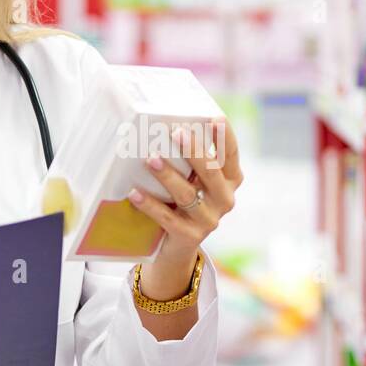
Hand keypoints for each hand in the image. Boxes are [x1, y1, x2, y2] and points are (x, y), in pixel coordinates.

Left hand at [127, 117, 242, 300]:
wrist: (177, 247)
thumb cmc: (184, 202)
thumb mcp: (195, 182)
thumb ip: (191, 161)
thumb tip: (166, 128)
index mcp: (230, 181)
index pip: (230, 156)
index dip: (225, 137)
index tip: (216, 118)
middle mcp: (225, 200)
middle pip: (211, 172)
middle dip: (194, 151)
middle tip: (177, 133)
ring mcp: (208, 220)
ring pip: (187, 195)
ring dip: (168, 176)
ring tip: (151, 160)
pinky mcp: (189, 236)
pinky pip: (167, 218)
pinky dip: (150, 205)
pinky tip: (135, 193)